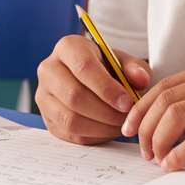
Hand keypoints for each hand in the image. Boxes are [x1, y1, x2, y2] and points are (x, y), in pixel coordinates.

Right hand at [35, 34, 151, 144]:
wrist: (89, 80)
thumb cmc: (106, 69)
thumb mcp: (123, 62)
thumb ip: (135, 68)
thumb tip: (141, 80)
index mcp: (68, 47)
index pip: (84, 67)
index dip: (107, 87)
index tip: (127, 102)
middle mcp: (49, 69)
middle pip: (74, 96)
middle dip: (106, 111)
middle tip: (127, 117)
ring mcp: (44, 96)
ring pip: (70, 119)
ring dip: (101, 127)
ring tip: (120, 124)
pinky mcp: (47, 119)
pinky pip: (70, 134)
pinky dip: (94, 136)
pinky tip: (108, 129)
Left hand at [122, 59, 184, 175]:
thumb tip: (159, 125)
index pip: (165, 85)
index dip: (140, 109)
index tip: (129, 130)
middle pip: (166, 99)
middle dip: (144, 126)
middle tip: (140, 151)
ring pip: (177, 115)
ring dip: (158, 140)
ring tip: (155, 160)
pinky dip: (179, 154)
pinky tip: (173, 166)